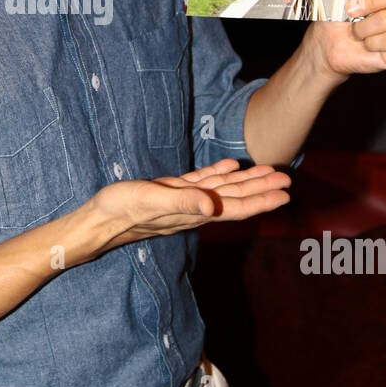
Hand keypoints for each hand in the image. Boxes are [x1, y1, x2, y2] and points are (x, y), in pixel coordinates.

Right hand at [92, 157, 291, 251]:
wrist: (98, 220)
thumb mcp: (151, 200)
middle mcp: (193, 208)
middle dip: (261, 189)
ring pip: (221, 190)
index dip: (262, 200)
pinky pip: (201, 182)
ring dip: (245, 181)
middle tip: (287, 179)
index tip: (285, 194)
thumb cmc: (121, 210)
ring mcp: (182, 201)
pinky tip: (228, 167)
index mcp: (193, 211)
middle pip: (235, 199)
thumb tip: (212, 205)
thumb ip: (182, 201)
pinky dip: (217, 174)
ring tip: (267, 171)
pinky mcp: (170, 192)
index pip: (235, 207)